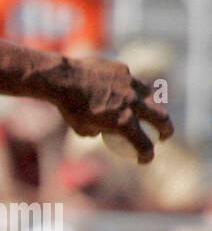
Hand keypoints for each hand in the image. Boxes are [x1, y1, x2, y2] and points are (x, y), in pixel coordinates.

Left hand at [50, 56, 173, 163]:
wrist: (64, 79)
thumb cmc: (69, 108)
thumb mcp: (81, 128)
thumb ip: (98, 131)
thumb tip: (104, 132)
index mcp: (123, 122)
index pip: (144, 144)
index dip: (147, 155)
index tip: (145, 159)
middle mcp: (133, 103)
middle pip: (161, 118)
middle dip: (167, 130)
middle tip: (164, 136)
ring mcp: (131, 85)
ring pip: (152, 96)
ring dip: (154, 106)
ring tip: (149, 112)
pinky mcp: (125, 71)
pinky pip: (134, 82)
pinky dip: (134, 90)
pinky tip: (127, 93)